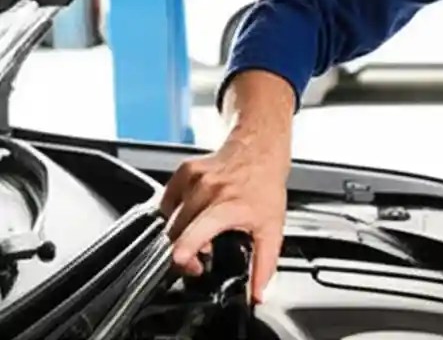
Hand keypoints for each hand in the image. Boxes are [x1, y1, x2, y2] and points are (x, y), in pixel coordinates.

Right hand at [159, 71, 293, 302]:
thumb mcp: (272, 228)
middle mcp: (209, 191)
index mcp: (229, 206)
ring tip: (203, 233)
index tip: (181, 260)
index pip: (197, 231)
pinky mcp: (183, 172)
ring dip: (182, 232)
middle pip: (177, 232)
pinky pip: (167, 201)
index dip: (185, 250)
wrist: (260, 149)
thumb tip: (257, 295)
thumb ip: (264, 265)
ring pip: (170, 218)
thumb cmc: (266, 187)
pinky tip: (193, 213)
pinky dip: (175, 212)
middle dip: (185, 251)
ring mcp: (194, 179)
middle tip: (202, 257)